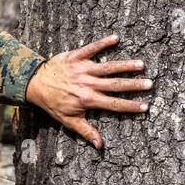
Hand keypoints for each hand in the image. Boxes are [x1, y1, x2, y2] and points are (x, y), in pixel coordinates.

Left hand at [24, 34, 151, 149]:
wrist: (35, 84)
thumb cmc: (52, 103)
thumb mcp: (68, 120)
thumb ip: (86, 131)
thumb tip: (100, 146)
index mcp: (87, 100)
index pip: (114, 105)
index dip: (130, 106)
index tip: (145, 106)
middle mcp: (88, 84)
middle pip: (115, 85)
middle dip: (134, 85)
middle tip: (150, 84)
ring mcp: (83, 69)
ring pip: (108, 67)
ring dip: (125, 65)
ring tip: (141, 64)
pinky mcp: (76, 56)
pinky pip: (91, 48)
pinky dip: (103, 43)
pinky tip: (116, 38)